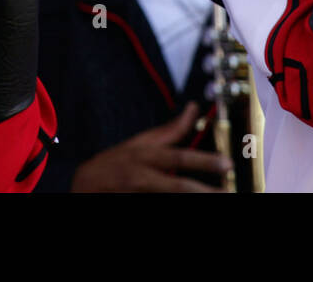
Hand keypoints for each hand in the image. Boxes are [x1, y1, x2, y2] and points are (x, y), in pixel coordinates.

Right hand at [70, 103, 230, 192]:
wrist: (85, 184)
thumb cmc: (116, 161)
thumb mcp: (141, 142)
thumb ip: (171, 130)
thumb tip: (193, 108)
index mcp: (146, 156)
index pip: (178, 157)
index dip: (203, 160)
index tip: (226, 163)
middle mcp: (143, 175)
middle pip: (176, 185)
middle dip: (202, 190)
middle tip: (227, 190)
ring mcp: (139, 193)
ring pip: (170, 196)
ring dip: (192, 197)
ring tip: (216, 199)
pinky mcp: (135, 202)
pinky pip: (157, 204)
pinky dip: (174, 205)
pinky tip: (192, 204)